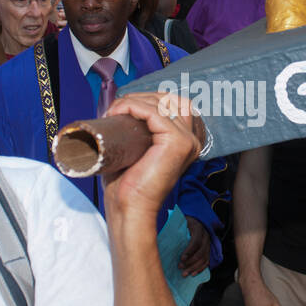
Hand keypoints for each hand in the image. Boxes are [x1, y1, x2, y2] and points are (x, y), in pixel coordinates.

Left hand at [101, 91, 201, 219]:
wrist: (129, 207)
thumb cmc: (127, 185)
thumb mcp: (135, 150)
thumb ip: (137, 131)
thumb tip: (119, 110)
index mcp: (185, 141)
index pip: (174, 104)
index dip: (146, 99)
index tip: (121, 107)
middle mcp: (192, 139)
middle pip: (169, 99)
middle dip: (140, 97)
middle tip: (115, 108)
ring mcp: (188, 140)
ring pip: (161, 103)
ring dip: (133, 101)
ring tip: (114, 112)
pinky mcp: (178, 142)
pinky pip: (155, 112)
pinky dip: (133, 107)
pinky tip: (118, 112)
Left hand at [179, 218, 210, 275]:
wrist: (195, 220)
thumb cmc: (185, 222)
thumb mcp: (181, 223)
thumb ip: (175, 230)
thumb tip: (162, 239)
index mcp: (198, 229)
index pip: (196, 242)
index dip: (189, 251)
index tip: (181, 258)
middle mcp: (206, 237)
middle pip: (201, 252)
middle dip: (190, 262)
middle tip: (180, 267)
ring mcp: (208, 244)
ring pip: (204, 259)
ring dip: (194, 268)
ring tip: (184, 273)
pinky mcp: (208, 250)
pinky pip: (206, 262)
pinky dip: (200, 269)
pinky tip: (193, 274)